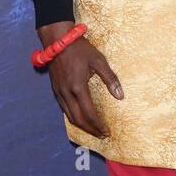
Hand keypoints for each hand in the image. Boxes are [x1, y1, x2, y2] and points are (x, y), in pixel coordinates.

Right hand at [37, 22, 122, 138]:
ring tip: (93, 130)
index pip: (89, 114)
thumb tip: (120, 96)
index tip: (107, 131)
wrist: (58, 40)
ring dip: (82, 125)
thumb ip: (110, 79)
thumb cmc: (80, 49)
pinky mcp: (55, 90)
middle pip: (78, 119)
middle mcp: (67, 93)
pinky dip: (73, 117)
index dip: (98, 125)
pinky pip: (64, 109)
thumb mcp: (98, 61)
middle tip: (102, 134)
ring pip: (69, 116)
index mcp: (78, 87)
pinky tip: (81, 117)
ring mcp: (59, 92)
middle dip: (91, 129)